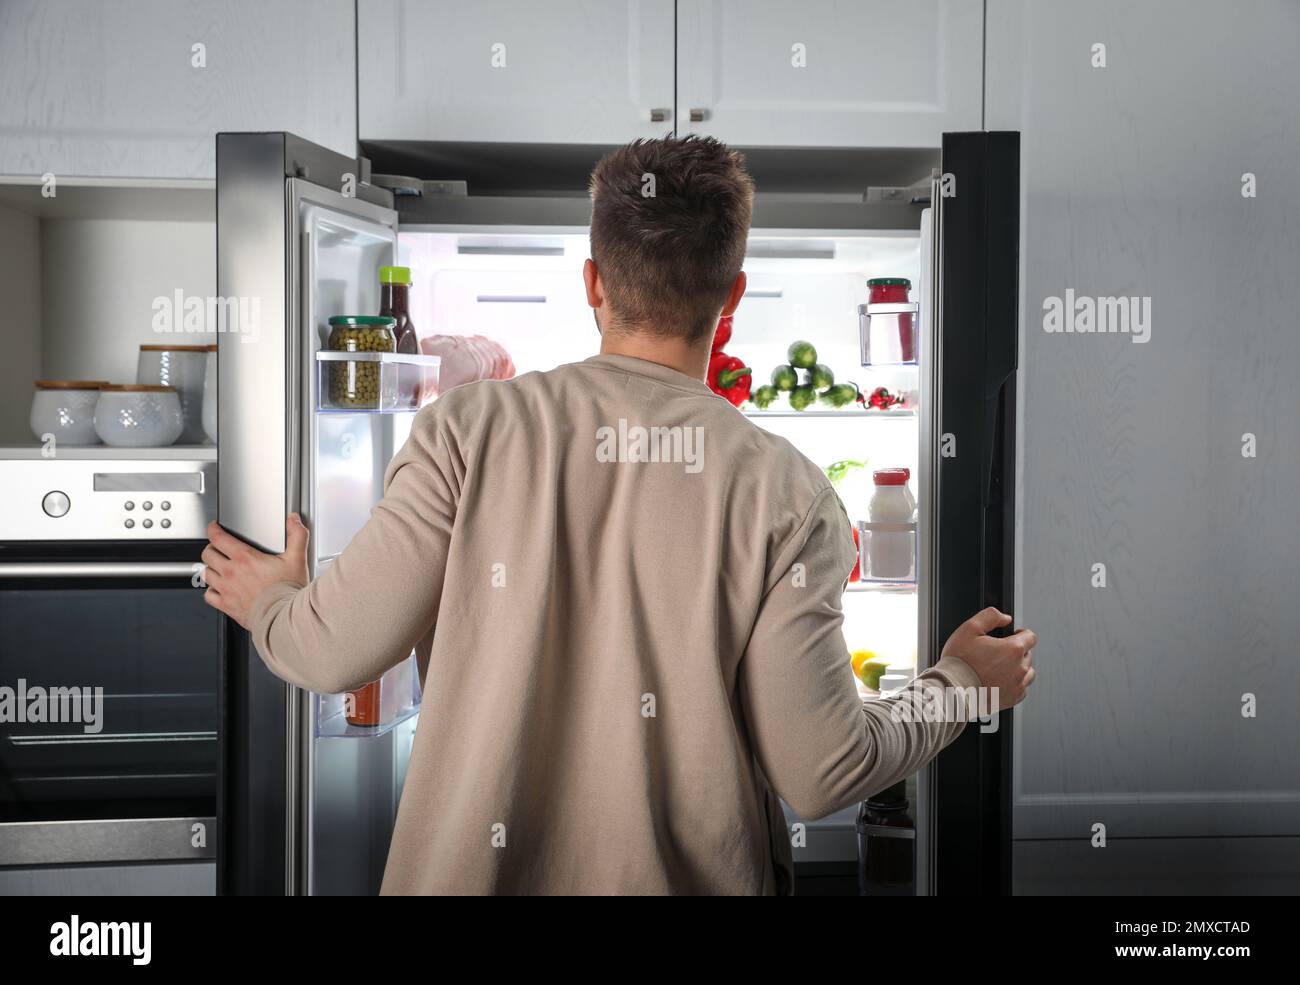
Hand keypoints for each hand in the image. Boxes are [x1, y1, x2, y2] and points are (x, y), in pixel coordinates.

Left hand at [201, 515, 309, 629]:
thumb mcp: (297, 559)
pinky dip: (211, 590)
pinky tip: (218, 589)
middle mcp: (231, 573)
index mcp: (245, 558)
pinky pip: (208, 595)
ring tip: (217, 567)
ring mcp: (226, 590)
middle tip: (217, 547)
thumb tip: (294, 520)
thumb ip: (297, 536)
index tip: (214, 527)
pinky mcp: (226, 605)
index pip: (218, 538)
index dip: (213, 529)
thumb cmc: (288, 591)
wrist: (283, 618)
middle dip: (211, 548)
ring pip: (206, 573)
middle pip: (208, 554)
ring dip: (210, 568)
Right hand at [941, 607, 1036, 710]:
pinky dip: (1014, 684)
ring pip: (1027, 673)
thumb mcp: (969, 628)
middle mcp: (1020, 668)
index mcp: (1013, 649)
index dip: (1021, 633)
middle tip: (996, 653)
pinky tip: (998, 681)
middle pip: (1027, 655)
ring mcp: (1017, 685)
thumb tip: (1005, 618)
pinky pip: (1021, 690)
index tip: (1012, 635)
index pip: (1031, 637)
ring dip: (1017, 668)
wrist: (952, 690)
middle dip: (1016, 652)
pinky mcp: (1012, 699)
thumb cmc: (959, 661)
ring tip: (998, 668)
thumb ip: (990, 616)